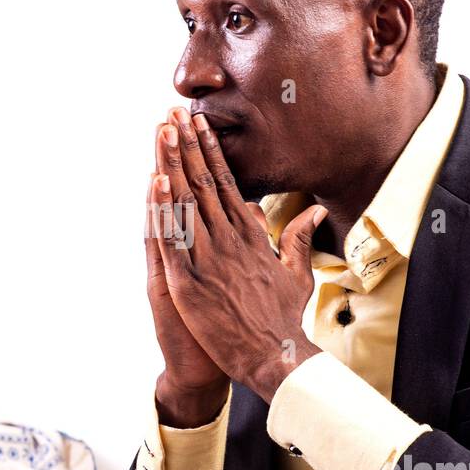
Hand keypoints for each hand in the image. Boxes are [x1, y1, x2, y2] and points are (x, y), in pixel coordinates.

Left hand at [151, 107, 324, 401]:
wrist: (274, 356)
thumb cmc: (283, 318)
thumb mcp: (296, 273)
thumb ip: (298, 238)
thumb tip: (314, 212)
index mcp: (250, 235)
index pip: (226, 183)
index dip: (211, 152)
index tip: (200, 125)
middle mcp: (228, 240)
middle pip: (203, 183)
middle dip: (188, 146)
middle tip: (174, 113)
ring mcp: (208, 259)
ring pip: (186, 203)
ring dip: (173, 165)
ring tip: (164, 133)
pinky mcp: (189, 282)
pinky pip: (172, 240)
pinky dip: (163, 210)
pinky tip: (155, 183)